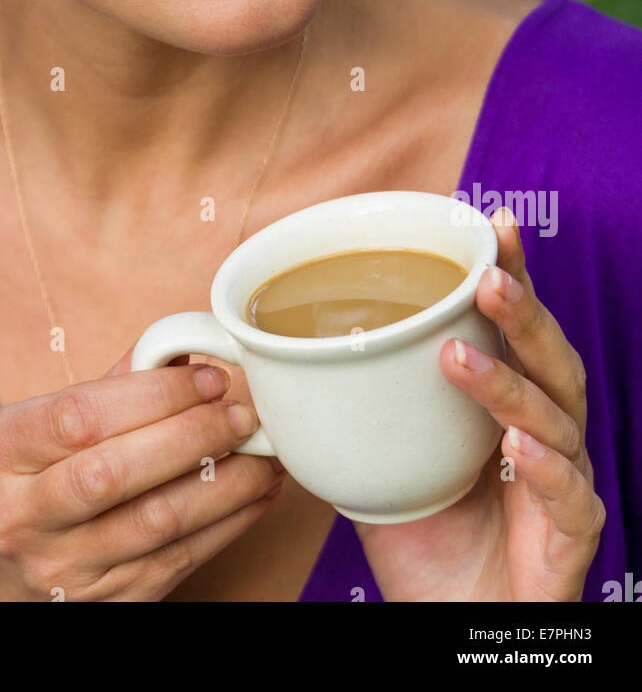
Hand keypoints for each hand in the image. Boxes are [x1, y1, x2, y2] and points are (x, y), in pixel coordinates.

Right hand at [0, 350, 285, 600]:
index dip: (155, 394)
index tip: (210, 378)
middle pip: (113, 473)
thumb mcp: (48, 426)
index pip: (80, 415)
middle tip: (242, 414)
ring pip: (156, 522)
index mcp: (0, 451)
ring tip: (264, 451)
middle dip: (192, 436)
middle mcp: (20, 515)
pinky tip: (255, 491)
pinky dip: (229, 521)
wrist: (11, 583)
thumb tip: (192, 343)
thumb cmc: (42, 479)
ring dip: (226, 484)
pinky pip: (179, 558)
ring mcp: (61, 568)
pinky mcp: (107, 603)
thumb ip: (114, 384)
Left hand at [354, 207, 605, 600]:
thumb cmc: (424, 532)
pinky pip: (569, 495)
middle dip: (521, 311)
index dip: (510, 271)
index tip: (491, 219)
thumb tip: (272, 351)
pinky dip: (545, 467)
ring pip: (556, 418)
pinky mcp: (570, 537)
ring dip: (509, 383)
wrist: (452, 622)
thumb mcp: (381, 454)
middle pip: (550, 357)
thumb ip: (350, 402)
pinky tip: (515, 443)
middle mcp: (545, 429)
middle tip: (485, 277)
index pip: (514, 325)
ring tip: (458, 359)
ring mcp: (563, 481)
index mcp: (508, 398)